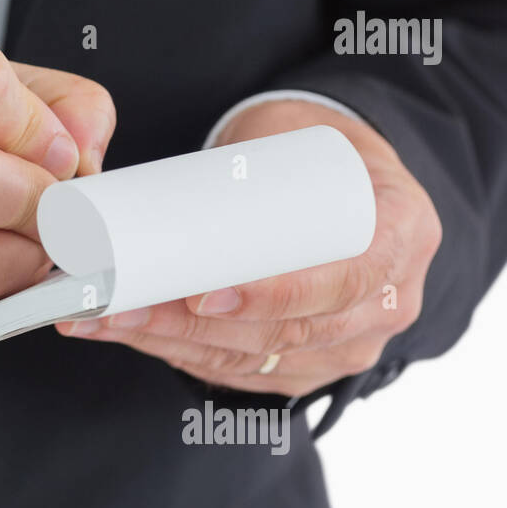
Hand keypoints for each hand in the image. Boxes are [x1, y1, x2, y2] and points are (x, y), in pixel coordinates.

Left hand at [58, 99, 440, 395]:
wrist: (338, 173)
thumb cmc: (313, 145)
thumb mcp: (298, 134)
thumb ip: (253, 163)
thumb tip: (151, 194)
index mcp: (402, 234)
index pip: (340, 284)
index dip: (271, 298)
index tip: (205, 296)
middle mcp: (390, 302)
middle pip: (284, 334)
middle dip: (188, 326)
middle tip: (117, 307)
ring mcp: (353, 342)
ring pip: (253, 360)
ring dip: (170, 344)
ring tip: (104, 320)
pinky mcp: (312, 364)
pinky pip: (243, 372)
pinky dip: (183, 356)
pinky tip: (134, 338)